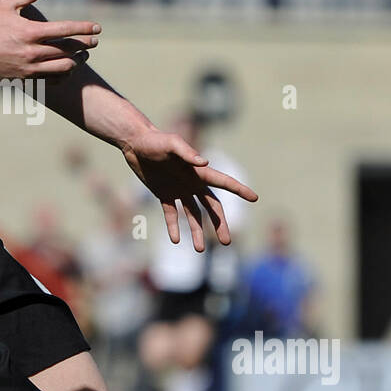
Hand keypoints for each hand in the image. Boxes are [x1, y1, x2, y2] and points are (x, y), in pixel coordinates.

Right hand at [0, 0, 99, 79]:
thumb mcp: (5, 4)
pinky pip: (51, 78)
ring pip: (63, 67)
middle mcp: (32, 51)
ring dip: (77, 61)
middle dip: (85, 45)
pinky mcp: (25, 78)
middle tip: (94, 41)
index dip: (84, 28)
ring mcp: (29, 67)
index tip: (97, 28)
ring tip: (83, 55)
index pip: (64, 30)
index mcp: (30, 32)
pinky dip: (63, 73)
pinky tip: (67, 66)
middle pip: (68, 49)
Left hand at [121, 129, 257, 250]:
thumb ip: (187, 152)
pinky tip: (176, 239)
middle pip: (212, 207)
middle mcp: (192, 182)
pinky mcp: (164, 194)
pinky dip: (173, 227)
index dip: (239, 190)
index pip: (223, 182)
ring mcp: (179, 189)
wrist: (136, 143)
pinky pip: (171, 214)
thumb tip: (205, 162)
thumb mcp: (171, 144)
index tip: (255, 198)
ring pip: (193, 214)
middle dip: (220, 224)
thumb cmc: (155, 140)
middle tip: (226, 242)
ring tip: (199, 250)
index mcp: (198, 171)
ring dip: (197, 231)